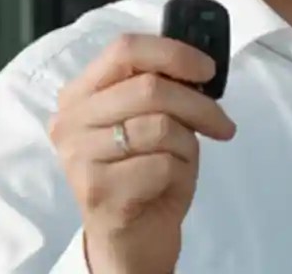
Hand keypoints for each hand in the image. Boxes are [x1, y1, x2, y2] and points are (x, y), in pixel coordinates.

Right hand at [48, 33, 236, 273]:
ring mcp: (78, 156)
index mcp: (79, 94)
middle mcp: (70, 121)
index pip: (124, 49)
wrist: (129, 243)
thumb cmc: (143, 176)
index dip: (172, 52)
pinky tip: (166, 187)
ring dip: (187, 145)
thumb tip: (199, 68)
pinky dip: (180, 174)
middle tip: (222, 124)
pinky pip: (162, 165)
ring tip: (183, 161)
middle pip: (149, 87)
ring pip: (159, 125)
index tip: (207, 70)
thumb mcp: (147, 122)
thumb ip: (158, 91)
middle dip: (199, 105)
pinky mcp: (98, 190)